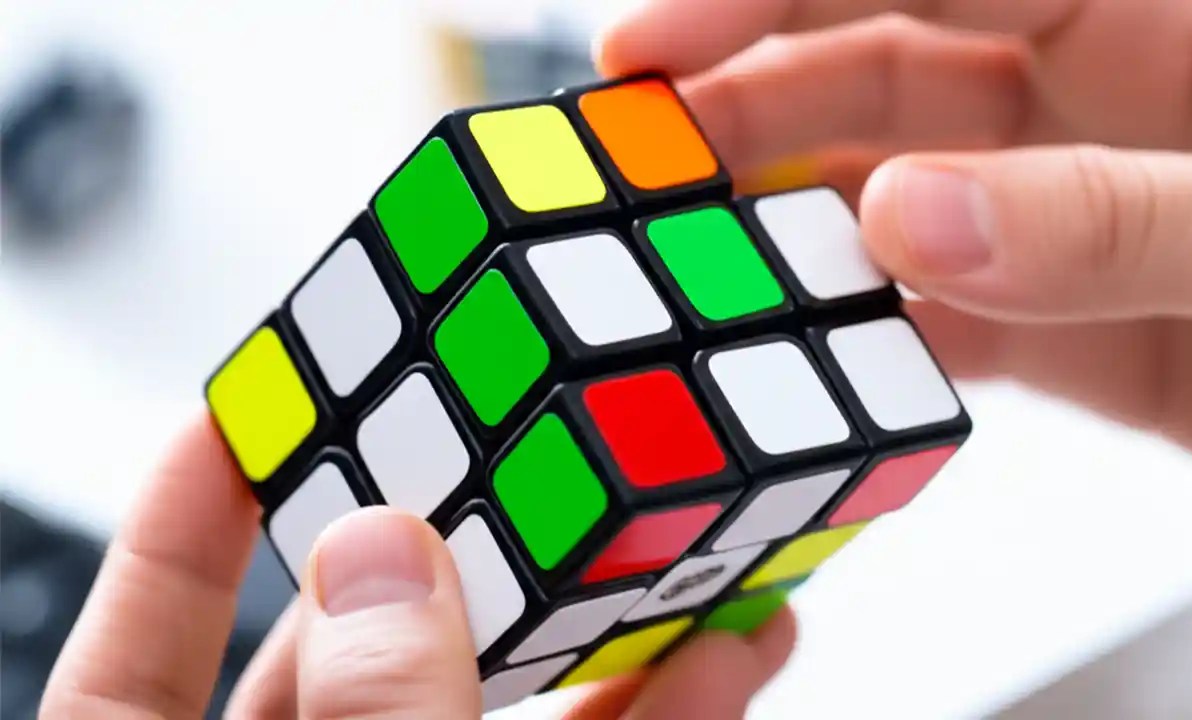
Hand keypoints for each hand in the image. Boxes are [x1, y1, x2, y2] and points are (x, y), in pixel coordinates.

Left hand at [39, 416, 794, 718]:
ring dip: (599, 624)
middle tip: (523, 430)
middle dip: (462, 537)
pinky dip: (661, 715)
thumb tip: (381, 558)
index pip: (144, 651)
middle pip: (361, 653)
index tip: (243, 402)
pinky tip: (723, 657)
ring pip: (506, 711)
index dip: (185, 521)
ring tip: (677, 525)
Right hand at [598, 0, 1191, 481]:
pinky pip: (949, 320)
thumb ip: (1110, 218)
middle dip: (751, 105)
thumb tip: (905, 221)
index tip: (650, 41)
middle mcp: (1113, 88)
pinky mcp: (1093, 326)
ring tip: (695, 270)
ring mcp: (1089, 210)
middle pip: (886, 68)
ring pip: (899, 198)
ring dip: (794, 230)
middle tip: (642, 164)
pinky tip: (813, 359)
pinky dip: (874, 340)